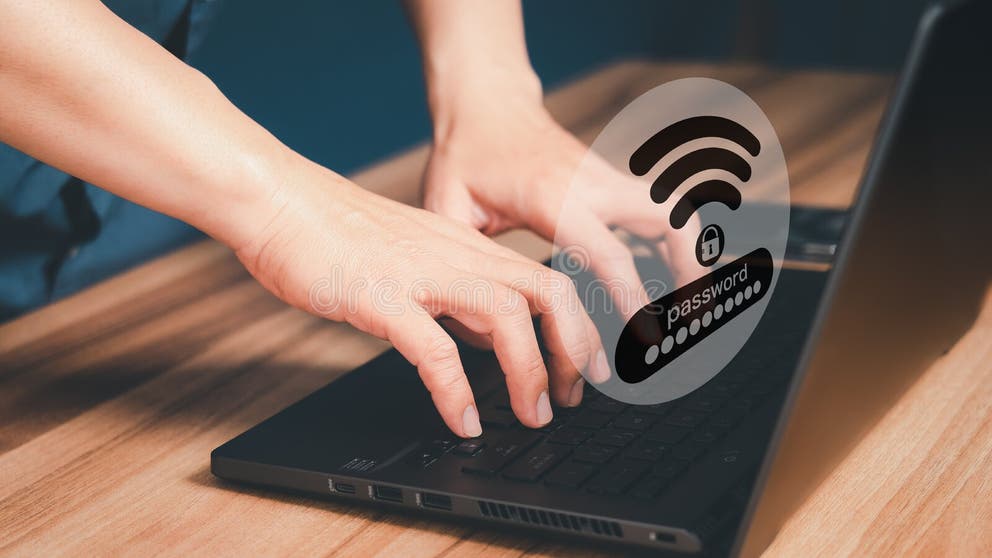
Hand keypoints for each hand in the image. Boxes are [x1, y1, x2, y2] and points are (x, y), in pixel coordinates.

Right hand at [233, 158, 606, 436]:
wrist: (277, 200)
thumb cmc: (336, 230)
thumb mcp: (415, 254)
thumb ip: (454, 287)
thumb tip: (483, 334)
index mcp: (466, 246)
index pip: (546, 279)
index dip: (577, 327)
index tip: (583, 368)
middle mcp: (456, 254)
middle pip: (547, 292)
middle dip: (573, 348)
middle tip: (573, 397)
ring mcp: (420, 272)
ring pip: (505, 316)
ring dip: (528, 372)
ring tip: (532, 416)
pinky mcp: (380, 296)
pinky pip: (434, 348)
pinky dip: (456, 391)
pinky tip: (464, 421)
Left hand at [423, 82, 703, 320]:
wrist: (487, 104)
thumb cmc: (466, 155)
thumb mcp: (446, 204)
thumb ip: (458, 258)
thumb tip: (469, 316)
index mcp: (552, 197)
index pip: (608, 253)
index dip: (632, 298)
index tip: (648, 337)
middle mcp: (592, 184)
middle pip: (668, 221)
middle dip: (689, 270)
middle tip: (691, 318)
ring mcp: (608, 178)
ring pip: (674, 210)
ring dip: (693, 254)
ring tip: (693, 304)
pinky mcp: (613, 181)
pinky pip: (661, 209)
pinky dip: (677, 241)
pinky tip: (675, 275)